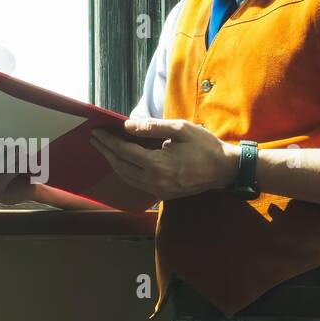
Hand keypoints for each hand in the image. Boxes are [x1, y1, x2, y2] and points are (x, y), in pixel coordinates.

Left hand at [89, 119, 237, 200]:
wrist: (225, 169)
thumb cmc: (204, 146)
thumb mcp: (180, 129)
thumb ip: (152, 128)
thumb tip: (127, 126)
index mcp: (158, 165)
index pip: (124, 152)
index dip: (109, 141)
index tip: (97, 131)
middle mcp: (155, 181)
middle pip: (121, 167)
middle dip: (106, 152)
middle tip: (95, 139)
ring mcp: (158, 191)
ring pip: (127, 178)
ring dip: (113, 163)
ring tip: (104, 149)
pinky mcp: (163, 195)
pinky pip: (137, 184)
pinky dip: (126, 172)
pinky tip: (121, 162)